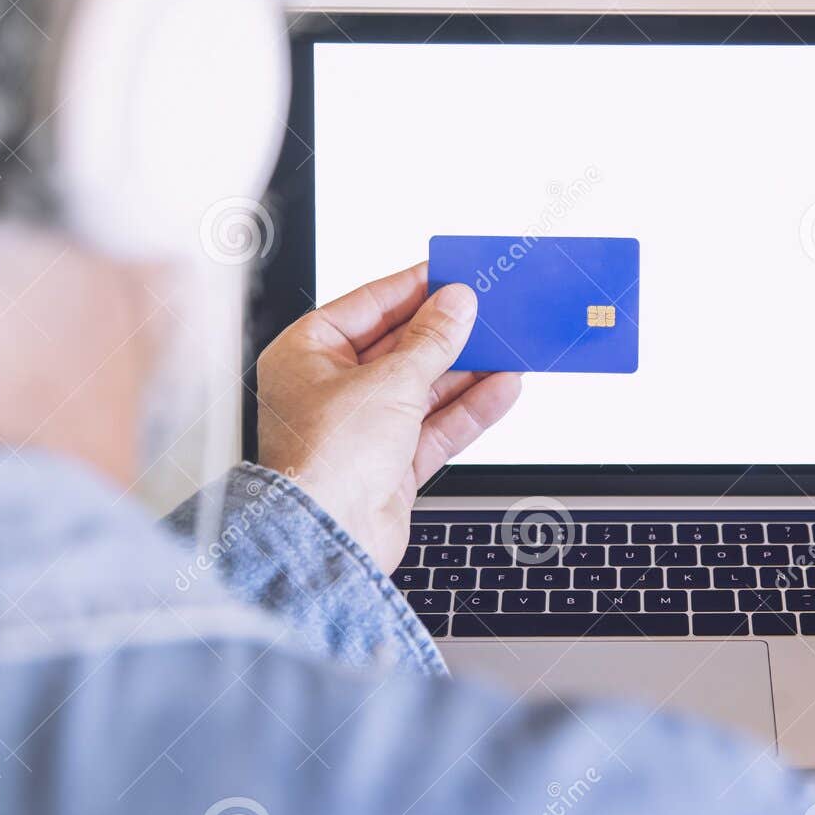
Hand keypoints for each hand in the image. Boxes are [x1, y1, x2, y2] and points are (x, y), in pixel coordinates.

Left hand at [256, 263, 520, 573]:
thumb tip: (456, 304)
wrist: (328, 539)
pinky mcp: (390, 465)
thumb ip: (431, 341)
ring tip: (508, 347)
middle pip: (401, 348)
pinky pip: (436, 427)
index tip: (453, 275)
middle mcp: (330, 390)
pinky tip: (502, 388)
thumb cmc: (324, 459)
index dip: (414, 289)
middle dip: (448, 334)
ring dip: (467, 371)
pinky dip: (469, 410)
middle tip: (489, 311)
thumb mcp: (389, 381)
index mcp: (306, 354)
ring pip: (425, 389)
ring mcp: (362, 429)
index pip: (369, 306)